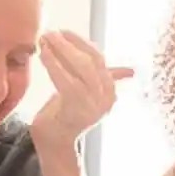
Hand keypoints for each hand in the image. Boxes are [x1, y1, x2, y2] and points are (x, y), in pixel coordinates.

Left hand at [32, 31, 132, 146]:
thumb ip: (103, 79)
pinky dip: (54, 64)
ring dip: (61, 51)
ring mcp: (94, 106)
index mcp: (110, 93)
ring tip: (44, 40)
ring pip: (81, 69)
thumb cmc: (65, 115)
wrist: (54, 143)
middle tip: (50, 32)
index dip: (81, 43)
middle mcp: (107, 99)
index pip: (99, 59)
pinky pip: (67, 81)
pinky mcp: (77, 110)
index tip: (63, 31)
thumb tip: (131, 71)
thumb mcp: (85, 93)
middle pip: (92, 62)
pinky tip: (43, 54)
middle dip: (70, 44)